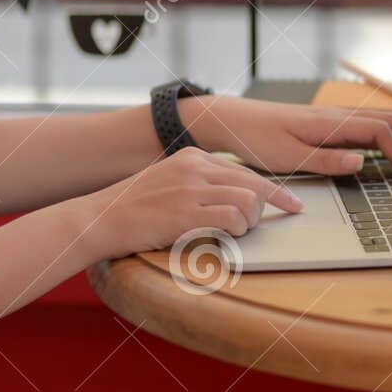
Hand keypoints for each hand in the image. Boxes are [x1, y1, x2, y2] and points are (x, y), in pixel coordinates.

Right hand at [80, 147, 303, 257]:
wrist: (99, 218)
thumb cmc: (133, 207)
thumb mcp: (169, 181)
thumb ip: (200, 183)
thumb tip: (236, 198)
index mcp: (192, 156)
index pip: (245, 170)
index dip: (274, 190)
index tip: (292, 203)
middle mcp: (194, 167)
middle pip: (254, 184)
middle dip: (267, 207)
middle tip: (258, 225)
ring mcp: (190, 189)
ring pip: (248, 201)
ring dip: (249, 222)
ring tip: (236, 232)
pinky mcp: (185, 213)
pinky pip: (231, 218)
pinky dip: (237, 230)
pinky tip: (226, 235)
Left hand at [179, 96, 391, 175]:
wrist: (231, 120)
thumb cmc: (255, 139)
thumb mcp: (288, 157)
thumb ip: (326, 161)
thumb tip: (363, 162)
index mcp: (331, 123)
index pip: (380, 133)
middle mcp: (336, 117)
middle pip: (389, 123)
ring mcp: (332, 120)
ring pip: (380, 123)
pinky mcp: (325, 125)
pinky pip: (365, 128)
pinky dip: (388, 137)